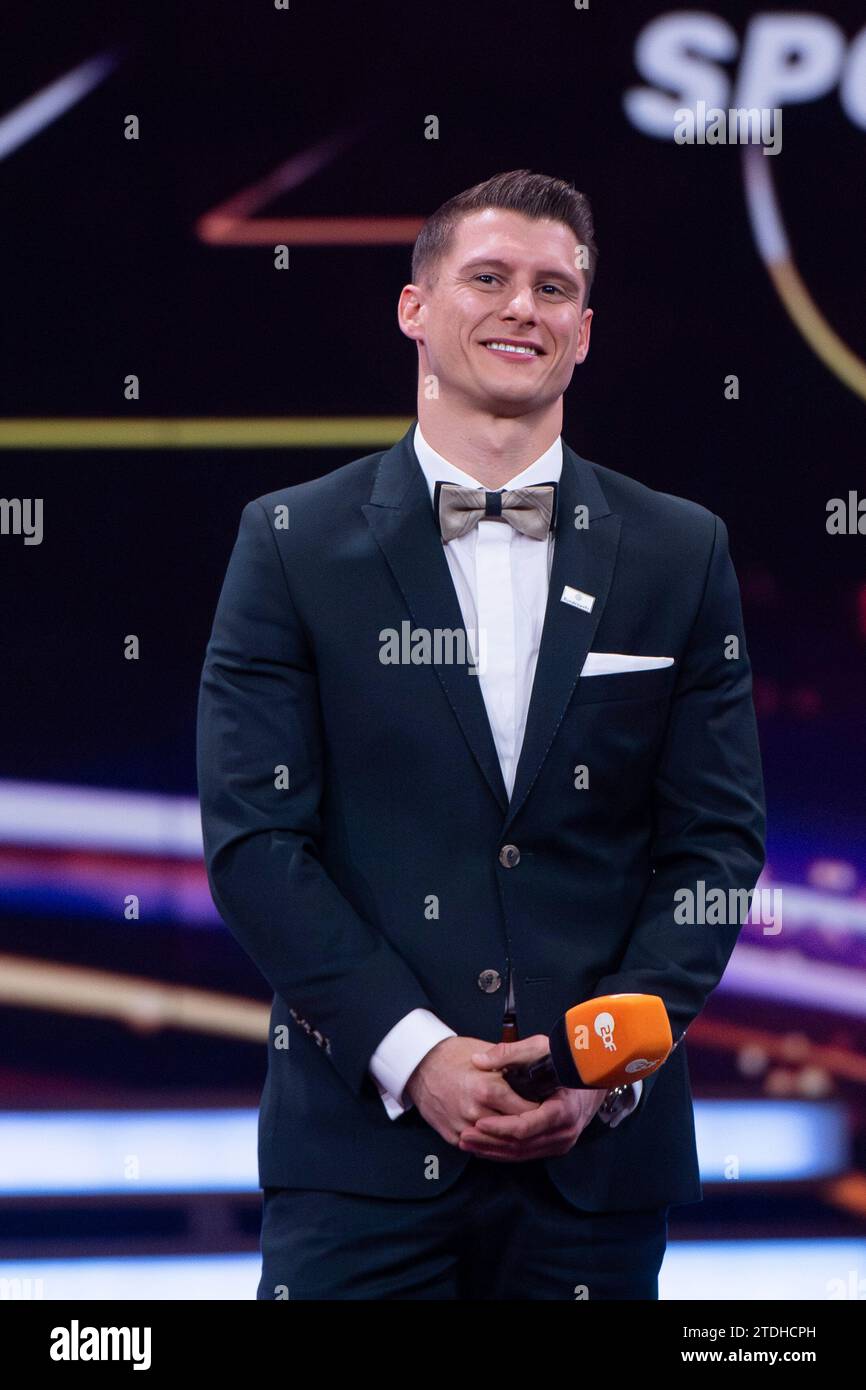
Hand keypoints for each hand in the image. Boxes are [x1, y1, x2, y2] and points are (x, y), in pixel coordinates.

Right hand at [404, 1036, 540, 1145]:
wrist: (419, 1065)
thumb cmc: (452, 1055)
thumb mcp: (485, 1053)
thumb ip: (511, 1066)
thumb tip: (537, 1072)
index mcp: (488, 1089)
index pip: (527, 1111)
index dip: (543, 1111)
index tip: (551, 1108)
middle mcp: (476, 1112)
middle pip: (515, 1131)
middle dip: (531, 1129)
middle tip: (545, 1125)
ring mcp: (463, 1127)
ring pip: (498, 1144)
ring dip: (513, 1140)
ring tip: (527, 1132)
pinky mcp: (453, 1136)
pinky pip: (480, 1148)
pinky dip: (493, 1143)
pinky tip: (504, 1137)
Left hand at [458, 1035, 607, 1160]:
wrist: (596, 1076)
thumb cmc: (568, 1059)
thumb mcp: (541, 1047)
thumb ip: (509, 1053)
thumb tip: (478, 1060)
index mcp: (564, 1110)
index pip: (526, 1127)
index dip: (500, 1127)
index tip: (478, 1121)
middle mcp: (565, 1132)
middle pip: (521, 1145)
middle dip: (490, 1142)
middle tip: (464, 1136)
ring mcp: (562, 1141)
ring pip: (522, 1153)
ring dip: (493, 1150)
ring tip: (467, 1143)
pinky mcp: (557, 1144)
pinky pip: (527, 1153)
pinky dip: (504, 1151)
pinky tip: (485, 1147)